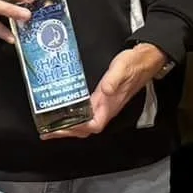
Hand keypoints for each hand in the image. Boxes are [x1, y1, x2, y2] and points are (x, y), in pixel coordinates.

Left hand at [46, 44, 170, 138]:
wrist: (146, 59)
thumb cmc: (133, 64)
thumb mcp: (122, 68)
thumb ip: (113, 79)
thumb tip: (105, 90)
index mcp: (110, 104)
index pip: (92, 125)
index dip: (76, 129)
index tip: (58, 129)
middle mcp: (107, 108)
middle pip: (85, 129)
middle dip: (66, 132)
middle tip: (47, 132)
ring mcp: (105, 105)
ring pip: (85, 123)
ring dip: (69, 127)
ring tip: (52, 126)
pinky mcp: (104, 98)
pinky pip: (87, 113)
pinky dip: (75, 116)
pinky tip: (65, 111)